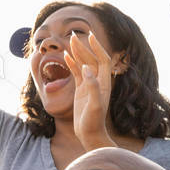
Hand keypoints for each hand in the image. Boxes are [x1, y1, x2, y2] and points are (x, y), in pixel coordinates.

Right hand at [62, 32, 114, 148]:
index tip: (90, 36)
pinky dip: (72, 64)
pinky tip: (66, 56)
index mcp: (104, 83)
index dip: (97, 47)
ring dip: (77, 53)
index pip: (102, 60)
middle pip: (91, 59)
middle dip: (83, 46)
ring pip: (83, 64)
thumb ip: (93, 87)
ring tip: (69, 41)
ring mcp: (89, 85)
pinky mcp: (81, 90)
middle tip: (73, 35)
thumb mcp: (94, 106)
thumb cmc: (93, 122)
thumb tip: (87, 69)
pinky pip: (76, 73)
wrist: (90, 135)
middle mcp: (98, 82)